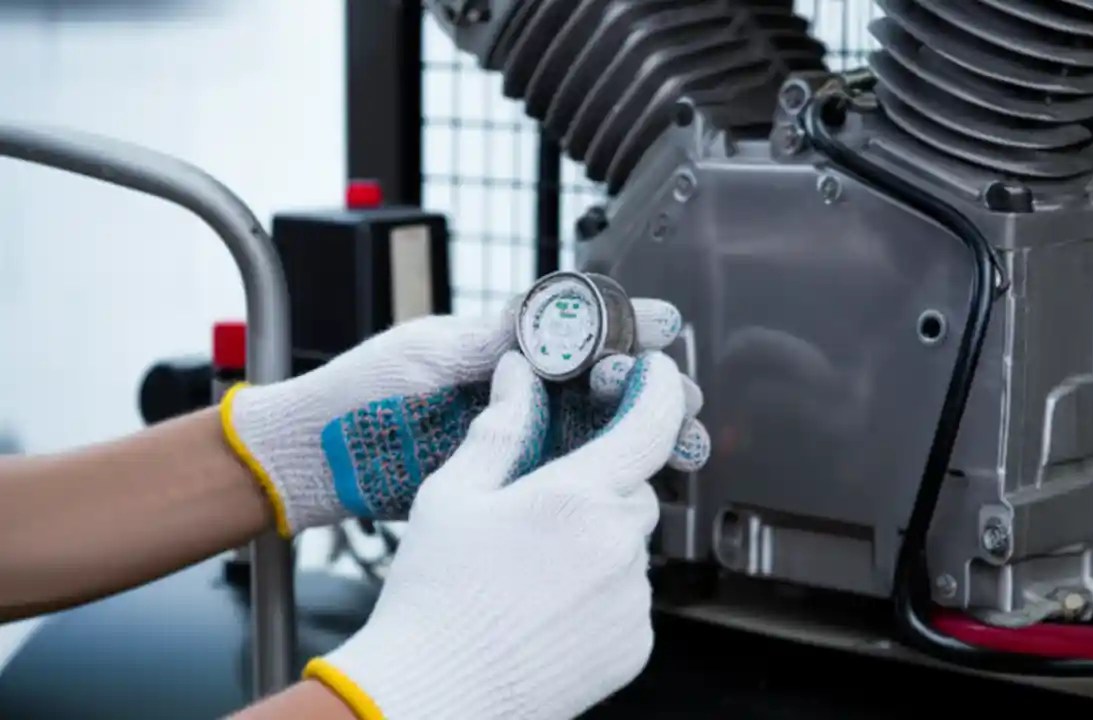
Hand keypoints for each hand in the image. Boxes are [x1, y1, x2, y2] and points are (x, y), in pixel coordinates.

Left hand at [221, 296, 685, 535]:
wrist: (314, 461)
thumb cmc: (358, 395)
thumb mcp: (426, 356)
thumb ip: (488, 342)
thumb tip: (547, 315)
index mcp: (501, 346)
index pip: (578, 332)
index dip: (624, 330)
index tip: (664, 330)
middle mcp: (516, 388)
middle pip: (600, 386)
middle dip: (649, 390)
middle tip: (683, 398)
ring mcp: (514, 435)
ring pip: (593, 433)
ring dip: (639, 436)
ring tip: (680, 445)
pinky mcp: (506, 478)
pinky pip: (565, 476)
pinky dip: (604, 478)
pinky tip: (635, 483)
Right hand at [304, 350, 701, 719]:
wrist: (434, 697)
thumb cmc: (435, 597)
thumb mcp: (453, 495)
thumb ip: (499, 429)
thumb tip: (519, 375)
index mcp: (577, 498)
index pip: (649, 426)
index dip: (659, 392)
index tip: (655, 377)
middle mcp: (619, 547)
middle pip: (634, 492)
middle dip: (600, 487)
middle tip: (541, 508)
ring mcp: (632, 602)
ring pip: (630, 548)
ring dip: (598, 543)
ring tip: (530, 573)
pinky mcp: (635, 646)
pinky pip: (630, 599)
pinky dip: (601, 593)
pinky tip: (546, 608)